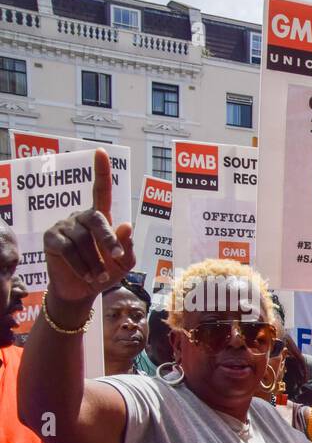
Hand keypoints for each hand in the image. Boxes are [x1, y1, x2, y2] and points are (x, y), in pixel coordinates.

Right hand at [42, 149, 134, 318]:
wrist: (83, 290)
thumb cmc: (106, 272)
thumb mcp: (124, 263)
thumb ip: (128, 246)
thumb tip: (126, 224)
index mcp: (101, 219)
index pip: (101, 191)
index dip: (102, 172)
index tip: (102, 152)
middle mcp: (81, 217)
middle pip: (97, 219)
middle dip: (108, 239)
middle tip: (118, 258)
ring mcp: (64, 226)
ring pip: (83, 240)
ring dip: (95, 262)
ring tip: (99, 276)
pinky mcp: (51, 238)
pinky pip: (68, 250)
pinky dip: (81, 265)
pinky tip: (88, 275)